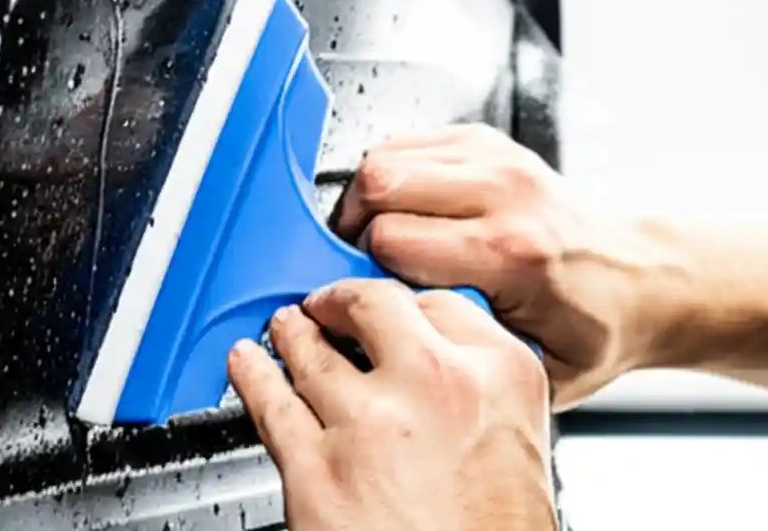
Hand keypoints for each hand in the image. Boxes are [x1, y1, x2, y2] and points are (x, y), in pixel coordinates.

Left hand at [227, 279, 555, 530]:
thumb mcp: (520, 451)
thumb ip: (480, 400)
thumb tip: (444, 377)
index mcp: (501, 376)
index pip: (443, 307)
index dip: (407, 307)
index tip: (392, 310)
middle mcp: (434, 384)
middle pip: (371, 307)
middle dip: (342, 301)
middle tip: (328, 305)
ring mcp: (367, 421)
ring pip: (312, 353)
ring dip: (291, 333)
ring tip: (284, 326)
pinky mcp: (315, 467)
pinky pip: (270, 404)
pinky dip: (251, 377)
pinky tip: (247, 365)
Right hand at [331, 124, 677, 409]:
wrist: (638, 282)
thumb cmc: (588, 327)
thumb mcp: (524, 365)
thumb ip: (455, 348)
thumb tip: (386, 330)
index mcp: (513, 252)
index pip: (390, 239)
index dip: (364, 268)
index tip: (368, 290)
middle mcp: (505, 193)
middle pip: (379, 183)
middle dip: (354, 225)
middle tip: (361, 259)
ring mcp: (498, 159)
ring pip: (384, 155)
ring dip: (367, 197)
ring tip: (379, 233)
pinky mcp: (488, 141)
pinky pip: (407, 142)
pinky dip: (390, 173)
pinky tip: (404, 207)